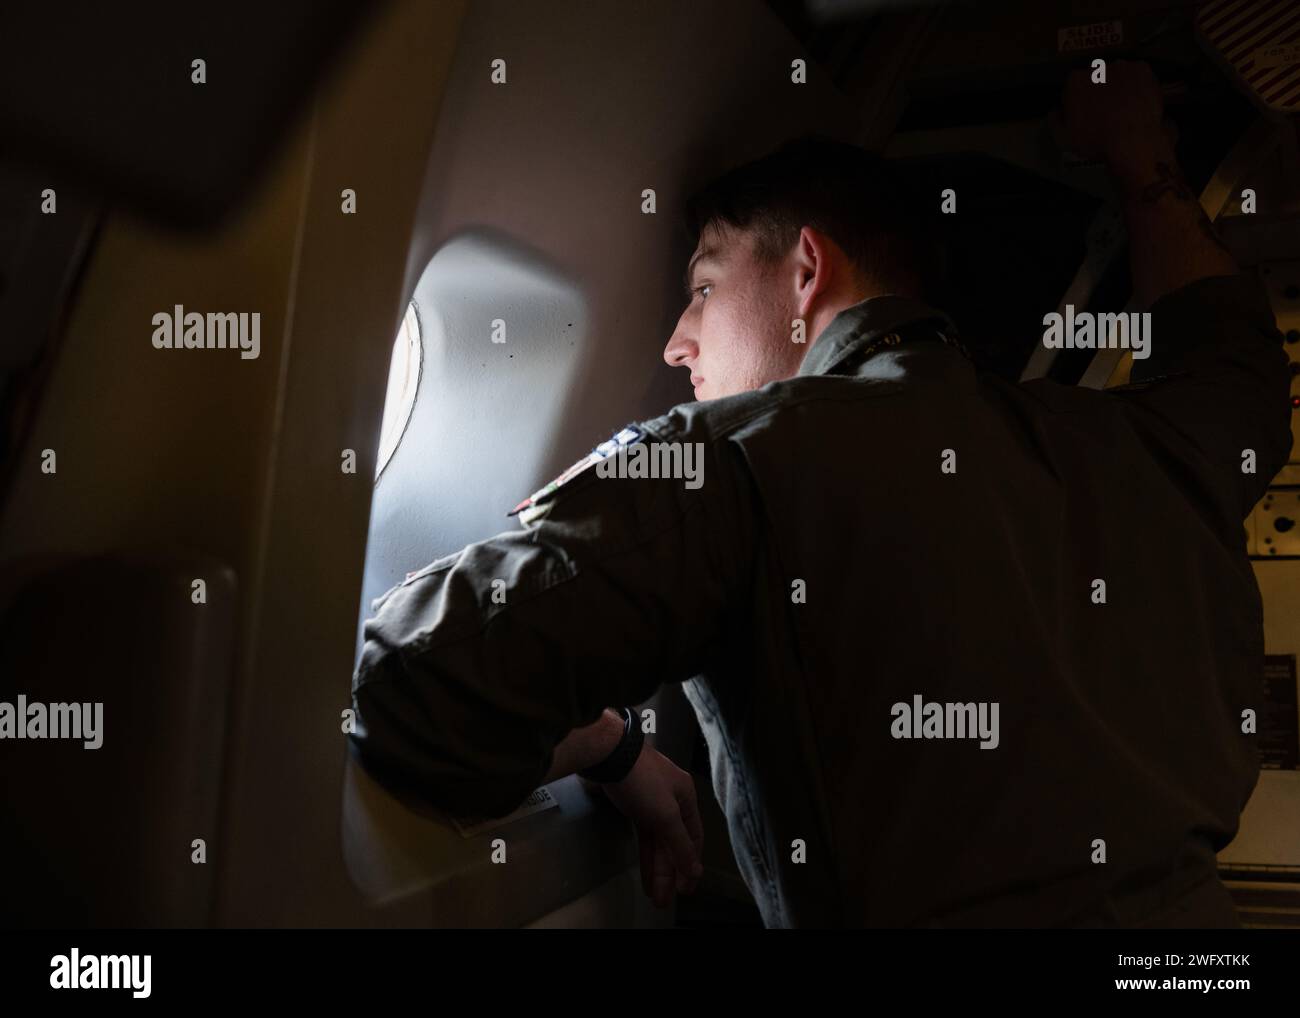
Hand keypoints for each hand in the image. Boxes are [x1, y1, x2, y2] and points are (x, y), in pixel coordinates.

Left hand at [596, 745, 704, 907]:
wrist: (609, 754)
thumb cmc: (641, 777)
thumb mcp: (666, 814)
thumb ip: (680, 844)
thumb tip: (694, 868)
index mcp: (686, 798)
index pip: (694, 838)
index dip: (690, 864)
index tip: (686, 887)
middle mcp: (672, 800)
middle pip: (674, 843)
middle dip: (670, 872)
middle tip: (665, 897)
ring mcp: (652, 802)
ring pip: (658, 841)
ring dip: (657, 867)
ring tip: (655, 893)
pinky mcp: (634, 803)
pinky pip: (644, 835)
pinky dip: (645, 853)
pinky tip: (645, 870)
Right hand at [1054, 59, 1172, 169]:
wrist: (1132, 140)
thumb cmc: (1096, 140)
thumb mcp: (1064, 138)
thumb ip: (1054, 120)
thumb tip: (1056, 110)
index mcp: (1075, 81)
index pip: (1072, 86)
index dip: (1077, 100)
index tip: (1082, 112)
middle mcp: (1098, 67)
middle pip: (1095, 77)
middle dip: (1098, 89)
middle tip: (1104, 110)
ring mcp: (1122, 66)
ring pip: (1116, 74)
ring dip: (1117, 85)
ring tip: (1122, 106)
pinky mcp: (1142, 70)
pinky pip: (1136, 74)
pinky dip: (1136, 83)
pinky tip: (1135, 100)